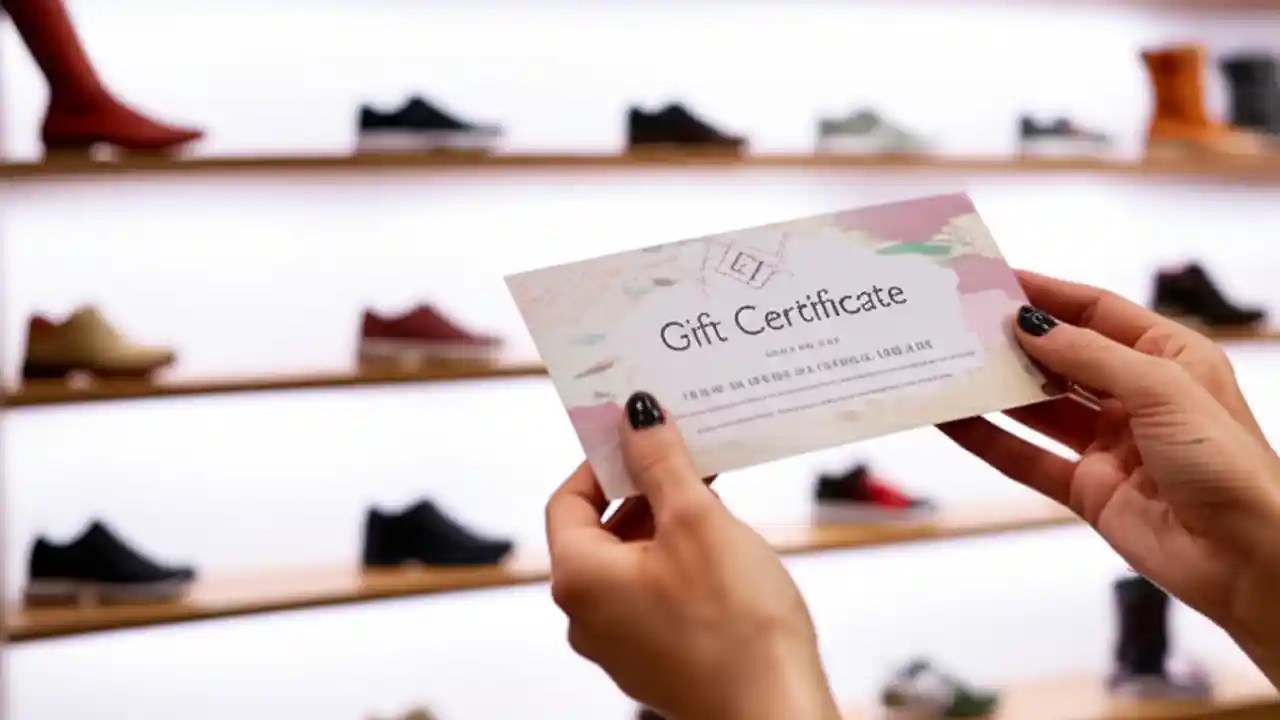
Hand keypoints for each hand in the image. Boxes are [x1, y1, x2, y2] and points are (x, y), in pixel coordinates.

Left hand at [546, 392, 840, 719]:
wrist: (775, 713)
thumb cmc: (734, 626)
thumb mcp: (696, 521)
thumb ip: (660, 462)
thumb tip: (636, 417)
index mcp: (579, 579)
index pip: (567, 500)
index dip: (602, 461)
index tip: (638, 434)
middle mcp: (588, 617)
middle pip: (600, 531)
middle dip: (643, 490)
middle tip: (684, 456)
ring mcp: (621, 644)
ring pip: (631, 564)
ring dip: (665, 524)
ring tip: (712, 499)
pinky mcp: (657, 658)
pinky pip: (653, 594)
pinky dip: (678, 562)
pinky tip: (722, 549)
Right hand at [940, 271, 1279, 684]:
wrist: (1247, 559)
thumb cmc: (1230, 466)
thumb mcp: (1163, 390)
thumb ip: (1090, 356)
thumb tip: (1031, 325)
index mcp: (1170, 358)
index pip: (1097, 312)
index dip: (1049, 294)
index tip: (997, 281)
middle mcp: (1137, 396)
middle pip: (1063, 357)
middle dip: (1015, 341)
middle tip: (963, 323)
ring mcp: (1109, 444)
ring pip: (1040, 407)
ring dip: (998, 389)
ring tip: (951, 367)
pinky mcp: (1088, 488)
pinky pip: (1027, 457)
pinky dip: (990, 439)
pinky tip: (956, 422)